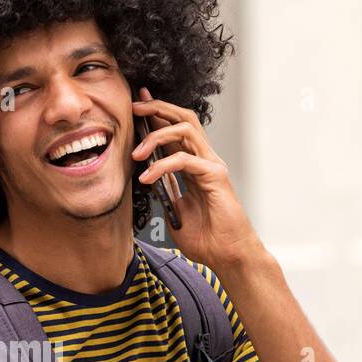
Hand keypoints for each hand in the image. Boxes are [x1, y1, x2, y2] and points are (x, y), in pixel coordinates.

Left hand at [131, 87, 263, 269]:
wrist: (227, 255)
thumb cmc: (206, 239)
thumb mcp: (175, 211)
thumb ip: (164, 193)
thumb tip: (147, 180)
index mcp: (194, 165)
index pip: (175, 130)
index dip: (157, 114)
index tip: (136, 106)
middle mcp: (205, 159)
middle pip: (183, 118)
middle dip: (157, 108)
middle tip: (134, 108)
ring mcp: (211, 165)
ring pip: (185, 130)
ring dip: (156, 135)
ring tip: (136, 153)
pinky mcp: (215, 176)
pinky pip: (184, 159)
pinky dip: (162, 166)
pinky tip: (148, 179)